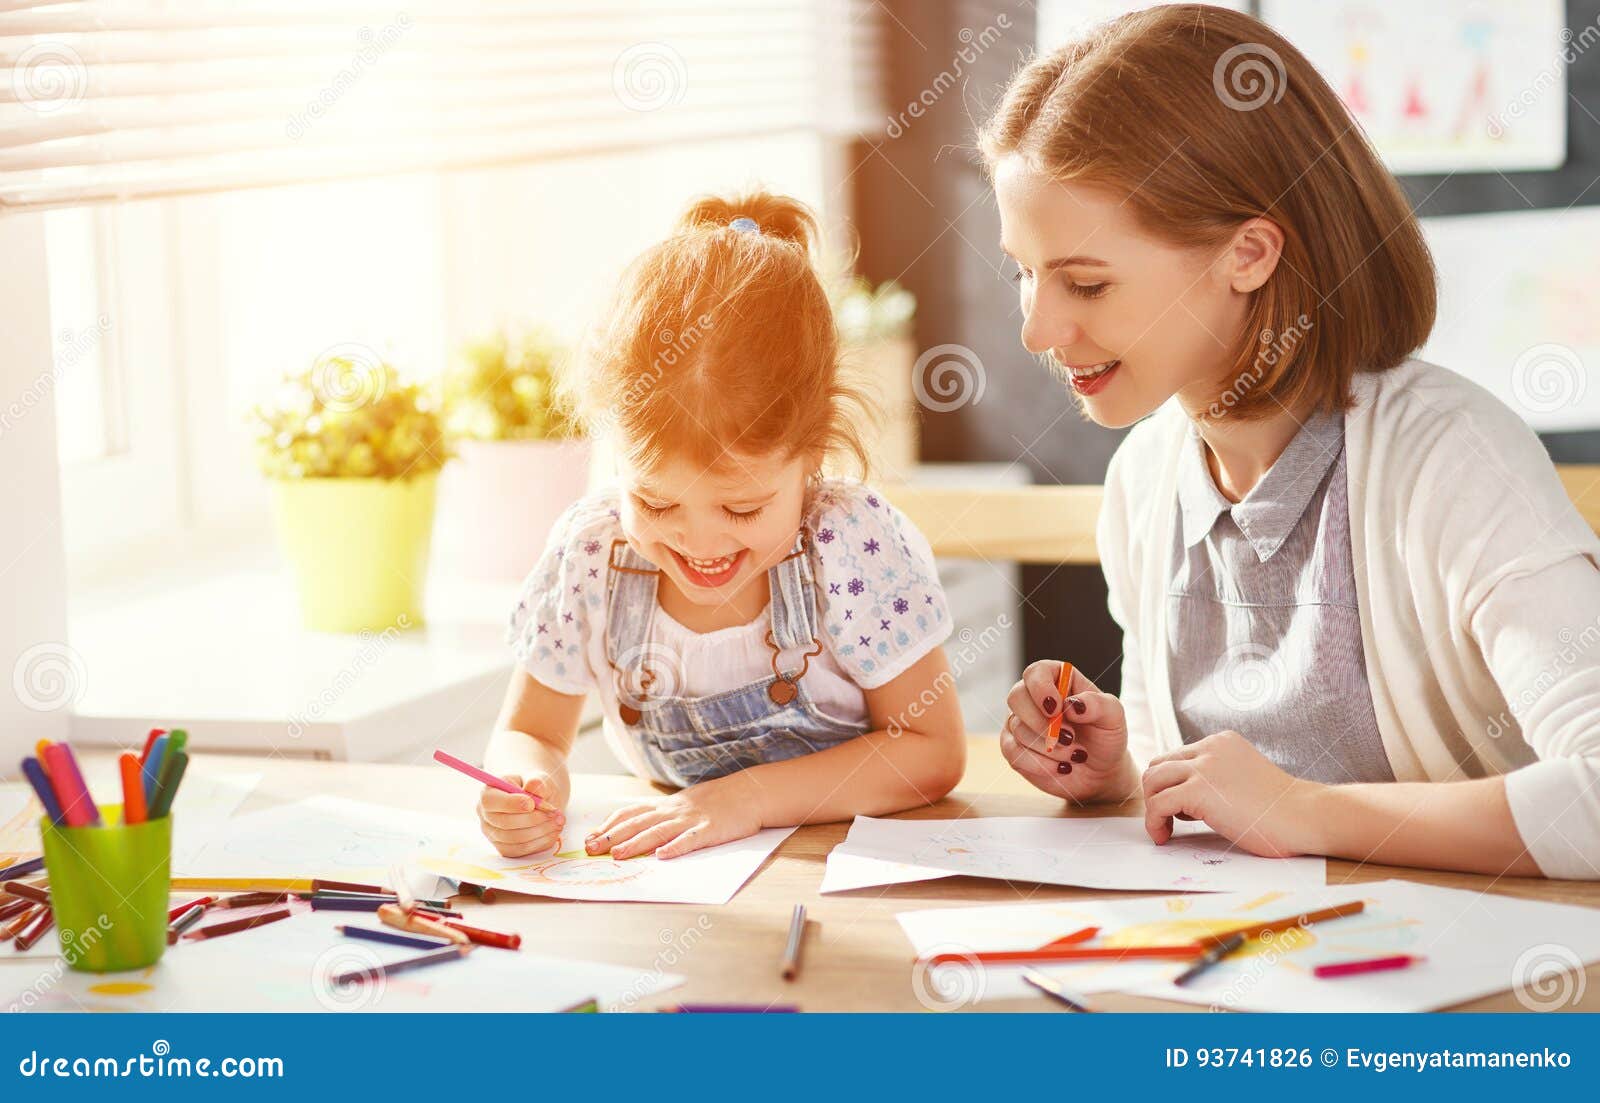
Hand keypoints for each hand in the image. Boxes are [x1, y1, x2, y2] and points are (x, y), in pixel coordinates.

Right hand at [477, 774, 566, 857]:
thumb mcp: (538, 778)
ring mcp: (493, 834)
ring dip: (541, 831)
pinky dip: (541, 841)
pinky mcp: (504, 848)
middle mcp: (486, 815)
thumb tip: (533, 786)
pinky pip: (522, 850)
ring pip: (515, 839)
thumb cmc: (535, 787)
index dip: (511, 804)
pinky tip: (553, 831)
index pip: (490, 801)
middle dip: (533, 819)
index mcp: (488, 792)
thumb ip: (537, 781)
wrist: (540, 801)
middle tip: (554, 813)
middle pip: (504, 823)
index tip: (532, 803)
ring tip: (559, 820)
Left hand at [584, 776, 762, 860]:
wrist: (748, 792)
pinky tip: (664, 856)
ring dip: (637, 843)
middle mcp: (673, 811)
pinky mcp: (710, 829)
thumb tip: (636, 831)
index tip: (590, 837)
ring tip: (618, 854)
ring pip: (659, 831)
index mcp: (665, 806)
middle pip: (638, 823)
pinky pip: (691, 839)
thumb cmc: (715, 802)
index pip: (631, 813)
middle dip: (612, 836)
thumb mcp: (683, 805)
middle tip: (592, 849)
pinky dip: (676, 847)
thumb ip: (662, 817)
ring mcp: (691, 820)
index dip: (609, 825)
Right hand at [1002, 660, 1134, 802]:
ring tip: (1074, 755)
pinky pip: (1013, 753)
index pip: (1035, 673)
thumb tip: (1072, 704)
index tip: (1057, 710)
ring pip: (1018, 729)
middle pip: (1016, 697)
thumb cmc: (1105, 736)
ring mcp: (1019, 722)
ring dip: (1050, 748)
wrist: (1101, 770)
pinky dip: (1040, 764)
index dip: (1041, 689)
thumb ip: (1098, 704)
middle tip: (1069, 738)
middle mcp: (1032, 697)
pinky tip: (1060, 767)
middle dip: (1042, 723)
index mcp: (1056, 679)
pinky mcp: (1014, 748)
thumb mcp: (1113, 717)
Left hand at [1141, 731, 1323, 857]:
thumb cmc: (1281, 810)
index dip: (1171, 786)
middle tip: (1169, 821)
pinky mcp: (1201, 790)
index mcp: (1221, 743)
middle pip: (1158, 766)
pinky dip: (1154, 822)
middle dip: (1156, 794)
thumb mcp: (1242, 779)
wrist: (1306, 816)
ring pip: (1152, 781)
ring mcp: (1204, 766)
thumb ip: (1216, 778)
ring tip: (1167, 830)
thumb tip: (1184, 799)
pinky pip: (1158, 803)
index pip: (1176, 758)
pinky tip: (1166, 837)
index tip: (1179, 812)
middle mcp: (1210, 747)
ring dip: (1153, 808)